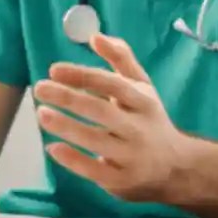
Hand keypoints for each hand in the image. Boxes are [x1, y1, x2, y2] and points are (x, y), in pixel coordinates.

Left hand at [33, 34, 189, 203]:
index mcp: (144, 101)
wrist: (177, 167)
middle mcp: (139, 128)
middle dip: (68, 98)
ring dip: (65, 126)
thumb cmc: (149, 120)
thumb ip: (120, 58)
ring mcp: (131, 156)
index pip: (113, 84)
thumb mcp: (142, 87)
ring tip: (41, 113)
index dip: (83, 75)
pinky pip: (93, 170)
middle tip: (40, 88)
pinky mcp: (122, 181)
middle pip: (101, 110)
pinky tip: (52, 147)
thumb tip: (94, 36)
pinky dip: (72, 159)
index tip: (54, 69)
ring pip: (95, 140)